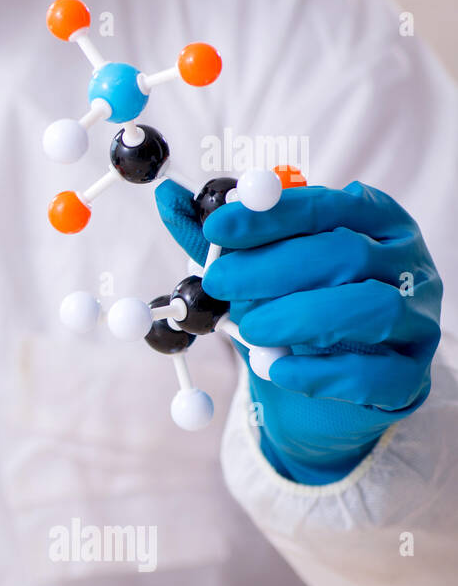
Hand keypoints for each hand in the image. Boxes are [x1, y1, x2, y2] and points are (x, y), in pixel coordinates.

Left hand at [155, 180, 441, 483]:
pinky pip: (374, 374)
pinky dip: (320, 372)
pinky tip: (277, 369)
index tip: (216, 227)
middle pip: (346, 254)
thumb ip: (222, 240)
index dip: (270, 215)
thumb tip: (168, 196)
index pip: (327, 206)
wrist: (326, 389)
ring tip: (249, 330)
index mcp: (375, 223)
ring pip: (371, 307)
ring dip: (299, 316)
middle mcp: (407, 265)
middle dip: (273, 267)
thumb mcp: (258, 271)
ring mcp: (417, 321)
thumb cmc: (296, 310)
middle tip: (217, 282)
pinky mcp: (409, 377)